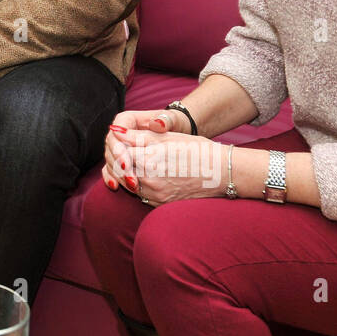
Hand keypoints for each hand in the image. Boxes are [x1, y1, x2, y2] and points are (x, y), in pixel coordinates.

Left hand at [100, 109, 219, 203]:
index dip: (116, 146)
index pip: (119, 153)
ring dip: (124, 174)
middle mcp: (149, 179)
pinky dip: (136, 186)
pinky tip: (140, 176)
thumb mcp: (166, 137)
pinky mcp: (161, 203)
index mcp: (149, 158)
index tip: (118, 141)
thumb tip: (115, 132)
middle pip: (119, 171)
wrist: (221, 172)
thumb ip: (137, 136)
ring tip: (130, 163)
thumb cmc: (195, 149)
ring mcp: (155, 194)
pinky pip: (140, 195)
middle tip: (120, 152)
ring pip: (127, 185)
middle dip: (117, 161)